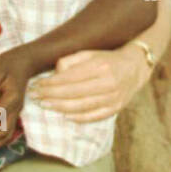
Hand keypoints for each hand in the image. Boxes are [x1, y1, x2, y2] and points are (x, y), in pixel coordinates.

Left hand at [28, 45, 147, 121]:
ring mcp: (113, 98)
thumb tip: (54, 75)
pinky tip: (63, 115)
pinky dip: (77, 118)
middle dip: (51, 95)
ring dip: (59, 107)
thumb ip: (70, 61)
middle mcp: (108, 83)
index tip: (37, 85)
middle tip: (35, 96)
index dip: (50, 83)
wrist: (135, 68)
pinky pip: (93, 116)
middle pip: (73, 93)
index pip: (69, 77)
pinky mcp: (116, 109)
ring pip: (81, 106)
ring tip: (44, 105)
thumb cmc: (106, 59)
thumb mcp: (89, 53)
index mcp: (100, 66)